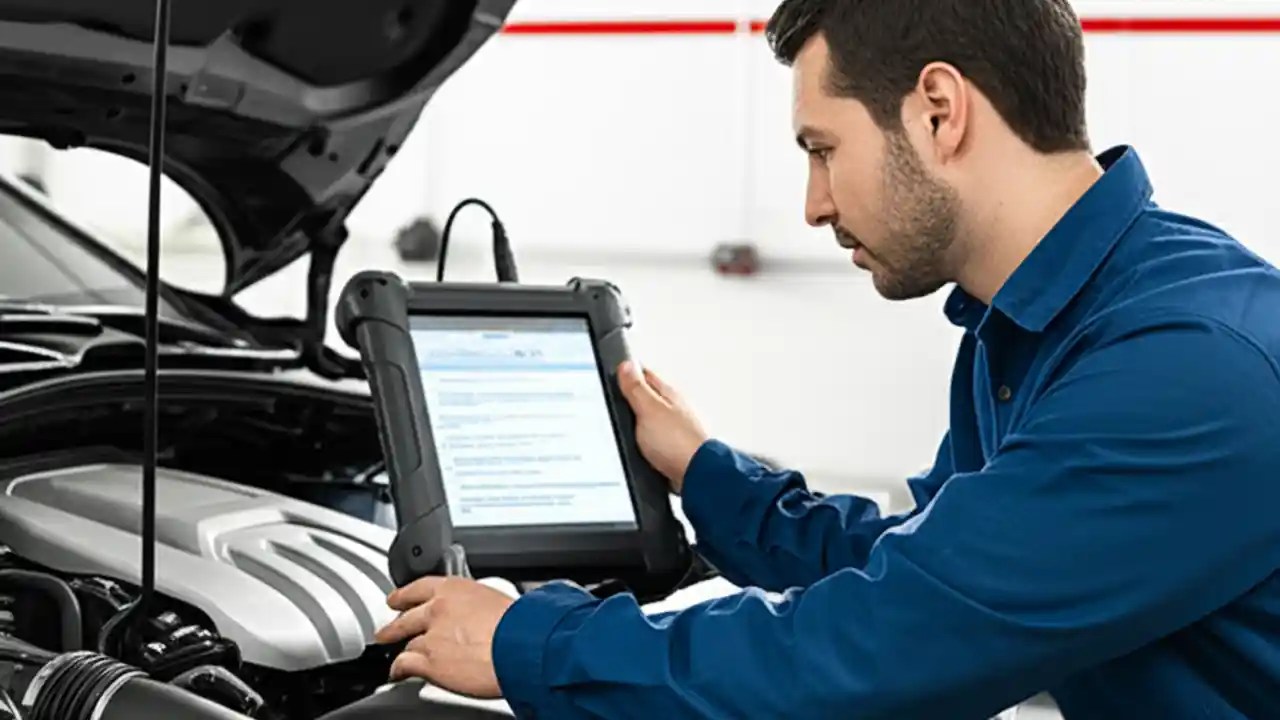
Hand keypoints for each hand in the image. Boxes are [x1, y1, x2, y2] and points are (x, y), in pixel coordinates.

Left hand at [373, 576, 515, 698]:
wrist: (520, 646)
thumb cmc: (519, 625)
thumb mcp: (496, 601)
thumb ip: (475, 607)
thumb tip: (478, 615)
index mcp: (454, 588)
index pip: (418, 587)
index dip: (403, 595)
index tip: (397, 599)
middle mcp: (438, 609)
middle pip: (405, 617)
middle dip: (394, 625)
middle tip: (386, 630)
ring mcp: (431, 636)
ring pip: (407, 643)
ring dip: (403, 650)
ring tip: (398, 659)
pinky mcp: (428, 662)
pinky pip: (404, 665)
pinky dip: (399, 670)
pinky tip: (398, 674)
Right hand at [617, 361, 709, 492]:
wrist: (697, 474)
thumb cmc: (678, 441)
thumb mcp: (648, 409)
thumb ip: (637, 389)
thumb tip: (627, 366)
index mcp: (668, 394)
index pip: (644, 374)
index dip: (628, 372)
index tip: (618, 370)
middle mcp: (675, 409)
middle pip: (650, 397)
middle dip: (635, 396)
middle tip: (622, 389)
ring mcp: (676, 429)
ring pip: (654, 419)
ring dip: (643, 419)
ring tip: (632, 416)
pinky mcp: (675, 449)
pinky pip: (658, 440)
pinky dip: (649, 440)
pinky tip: (644, 444)